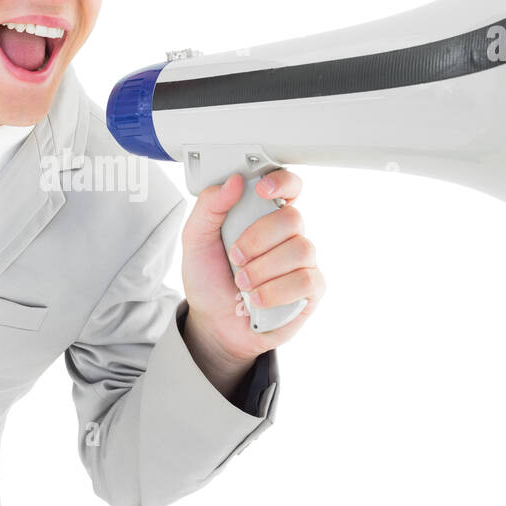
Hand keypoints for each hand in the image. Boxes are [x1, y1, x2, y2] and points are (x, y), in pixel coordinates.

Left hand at [180, 169, 325, 366]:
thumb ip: (210, 207)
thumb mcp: (195, 240)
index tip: (262, 190)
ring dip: (263, 269)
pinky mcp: (310, 290)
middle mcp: (287, 235)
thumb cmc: (209, 279)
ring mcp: (302, 262)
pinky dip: (276, 291)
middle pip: (293, 218)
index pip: (288, 186)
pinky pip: (307, 280)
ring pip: (301, 250)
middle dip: (258, 239)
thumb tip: (234, 182)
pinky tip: (258, 299)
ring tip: (242, 283)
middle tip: (236, 257)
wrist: (214, 323)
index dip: (282, 182)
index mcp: (263, 215)